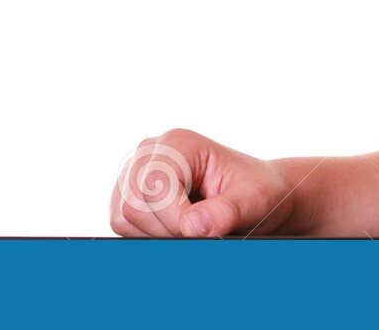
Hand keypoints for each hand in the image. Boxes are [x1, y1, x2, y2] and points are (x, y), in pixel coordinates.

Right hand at [108, 128, 298, 237]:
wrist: (254, 192)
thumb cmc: (256, 190)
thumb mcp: (252, 200)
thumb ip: (225, 212)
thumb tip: (193, 227)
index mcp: (179, 144)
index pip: (154, 187)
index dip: (175, 220)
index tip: (206, 234)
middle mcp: (151, 151)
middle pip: (134, 203)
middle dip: (167, 230)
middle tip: (202, 234)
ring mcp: (135, 170)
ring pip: (124, 215)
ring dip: (157, 234)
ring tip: (192, 229)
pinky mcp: (129, 191)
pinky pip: (122, 222)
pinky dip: (148, 235)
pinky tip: (177, 229)